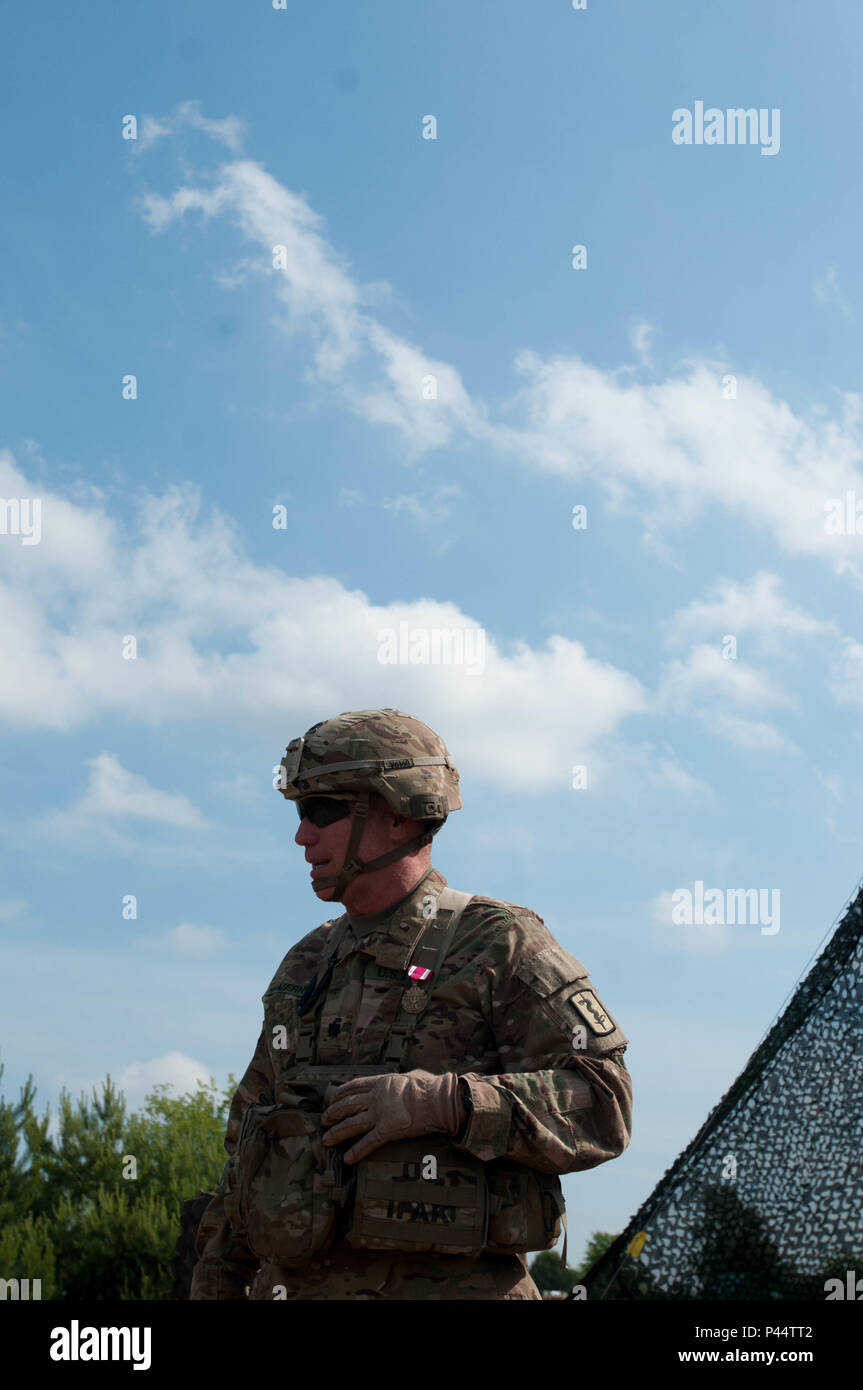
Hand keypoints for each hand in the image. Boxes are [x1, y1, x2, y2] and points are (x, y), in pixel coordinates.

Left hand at [321, 1070, 464, 1163]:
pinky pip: (367, 1143)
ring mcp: (380, 1115)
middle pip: (347, 1105)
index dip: (340, 1092)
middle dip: (333, 1113)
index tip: (332, 1098)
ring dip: (337, 1133)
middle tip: (324, 1119)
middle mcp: (376, 1098)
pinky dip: (356, 1151)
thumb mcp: (415, 1075)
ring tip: (326, 1139)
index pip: (355, 1086)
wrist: (439, 1100)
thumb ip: (405, 1078)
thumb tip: (409, 1077)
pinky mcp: (387, 1131)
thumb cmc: (432, 1087)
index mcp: (382, 1082)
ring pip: (351, 1125)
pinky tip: (347, 1158)